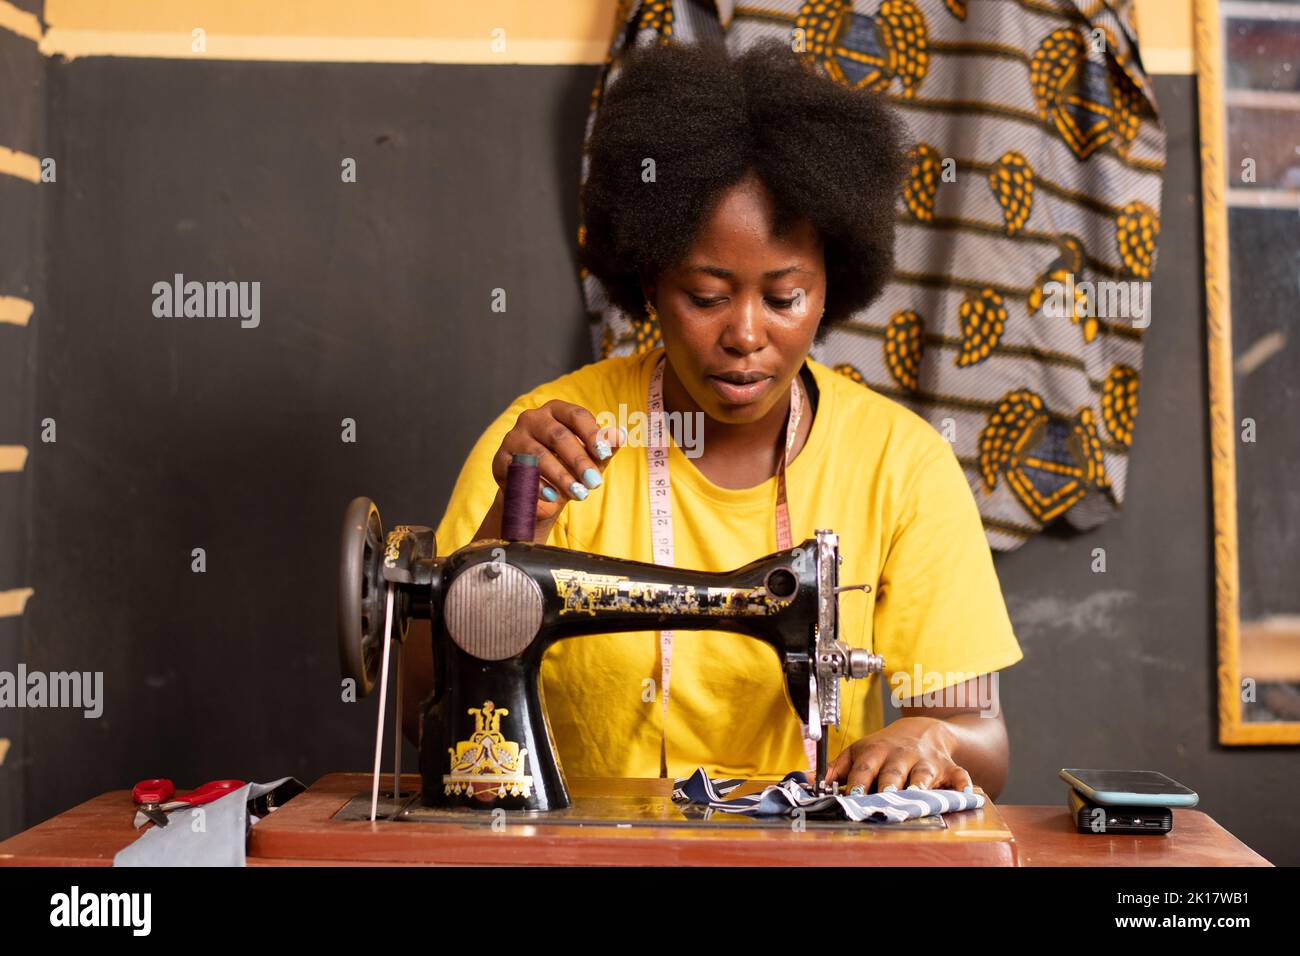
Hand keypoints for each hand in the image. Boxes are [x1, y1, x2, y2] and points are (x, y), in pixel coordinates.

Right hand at [491, 399, 624, 522]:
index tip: (604, 455)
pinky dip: (538, 485)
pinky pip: (519, 471)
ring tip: (579, 494)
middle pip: (557, 435)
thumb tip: (621, 434)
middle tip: (595, 483)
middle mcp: (532, 418)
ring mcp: (514, 437)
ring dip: (561, 476)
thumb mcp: (590, 458)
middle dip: (578, 461)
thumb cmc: (568, 467)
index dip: (591, 434)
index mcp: (556, 411)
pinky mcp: (500, 459)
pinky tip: (553, 497)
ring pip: (538, 455)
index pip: (576, 415)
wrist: (537, 492)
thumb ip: (604, 446)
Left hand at [824, 717, 973, 793]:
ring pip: (923, 775)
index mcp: (875, 752)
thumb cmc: (884, 747)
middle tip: (882, 799)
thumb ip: (835, 768)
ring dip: (920, 785)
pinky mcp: (949, 769)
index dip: (857, 781)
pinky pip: (959, 776)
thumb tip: (811, 782)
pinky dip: (963, 784)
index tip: (850, 794)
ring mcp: (926, 762)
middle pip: (892, 772)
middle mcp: (901, 756)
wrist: (922, 729)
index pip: (864, 768)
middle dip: (887, 786)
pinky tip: (965, 793)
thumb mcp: (858, 751)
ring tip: (917, 796)